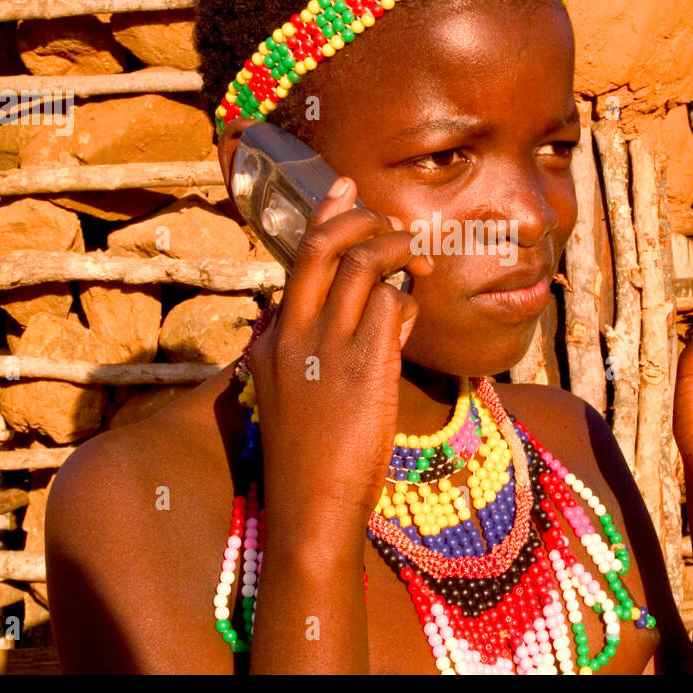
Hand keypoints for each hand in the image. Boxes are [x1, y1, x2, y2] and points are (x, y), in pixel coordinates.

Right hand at [246, 177, 436, 542]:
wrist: (311, 504)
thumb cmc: (306, 456)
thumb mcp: (285, 393)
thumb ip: (295, 348)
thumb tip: (323, 312)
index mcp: (272, 336)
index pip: (299, 258)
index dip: (326, 216)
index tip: (345, 189)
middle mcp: (294, 331)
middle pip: (327, 245)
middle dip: (366, 221)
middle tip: (393, 226)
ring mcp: (328, 345)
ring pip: (368, 264)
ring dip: (400, 252)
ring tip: (419, 263)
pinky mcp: (366, 364)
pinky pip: (396, 304)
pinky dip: (411, 302)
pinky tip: (413, 318)